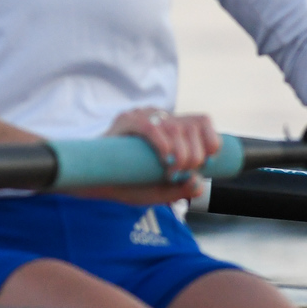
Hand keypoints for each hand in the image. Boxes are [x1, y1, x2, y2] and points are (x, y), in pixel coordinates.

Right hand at [78, 108, 219, 206]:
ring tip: (171, 172)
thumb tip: (200, 183)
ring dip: (181, 152)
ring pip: (174, 126)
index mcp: (171, 128)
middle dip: (196, 154)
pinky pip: (150, 126)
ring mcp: (142, 116)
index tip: (207, 162)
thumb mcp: (160, 191)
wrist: (95, 181)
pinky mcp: (125, 120)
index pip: (202, 121)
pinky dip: (162, 143)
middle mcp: (159, 117)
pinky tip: (165, 158)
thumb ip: (180, 189)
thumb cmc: (128, 183)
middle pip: (192, 125)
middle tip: (182, 174)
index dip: (211, 140)